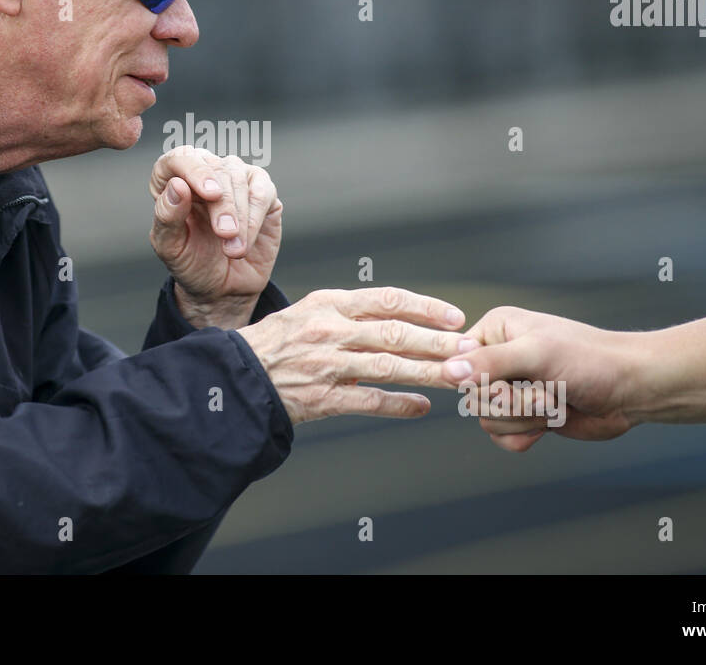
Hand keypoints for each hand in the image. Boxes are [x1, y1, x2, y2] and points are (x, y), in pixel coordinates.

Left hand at [149, 146, 281, 327]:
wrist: (221, 288)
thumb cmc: (190, 262)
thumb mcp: (170, 246)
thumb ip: (167, 216)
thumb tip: (177, 185)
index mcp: (174, 178)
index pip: (181, 157)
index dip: (195, 170)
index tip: (209, 193)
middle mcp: (206, 172)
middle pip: (216, 169)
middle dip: (223, 204)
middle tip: (224, 234)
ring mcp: (236, 179)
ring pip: (241, 178)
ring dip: (240, 215)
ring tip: (233, 249)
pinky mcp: (262, 192)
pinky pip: (263, 191)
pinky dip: (256, 217)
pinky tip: (246, 240)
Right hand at [238, 287, 467, 425]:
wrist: (236, 377)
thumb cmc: (275, 343)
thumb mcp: (308, 312)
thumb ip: (349, 313)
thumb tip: (396, 315)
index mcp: (328, 304)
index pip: (386, 299)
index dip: (425, 308)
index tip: (454, 317)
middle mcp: (329, 331)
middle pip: (394, 333)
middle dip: (437, 342)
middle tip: (469, 349)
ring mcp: (326, 365)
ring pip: (388, 367)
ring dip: (428, 372)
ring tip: (458, 378)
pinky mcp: (322, 398)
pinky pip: (369, 401)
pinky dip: (399, 404)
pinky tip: (422, 406)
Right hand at [442, 306, 644, 451]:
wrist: (631, 391)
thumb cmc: (591, 360)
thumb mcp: (538, 353)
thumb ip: (491, 362)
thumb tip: (447, 371)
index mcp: (496, 331)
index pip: (458, 361)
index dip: (480, 381)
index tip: (508, 382)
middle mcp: (499, 358)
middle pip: (472, 396)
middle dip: (512, 402)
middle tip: (545, 392)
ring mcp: (512, 388)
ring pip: (487, 419)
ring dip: (525, 418)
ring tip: (554, 404)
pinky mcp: (524, 415)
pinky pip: (501, 436)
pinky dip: (526, 435)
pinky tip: (550, 422)